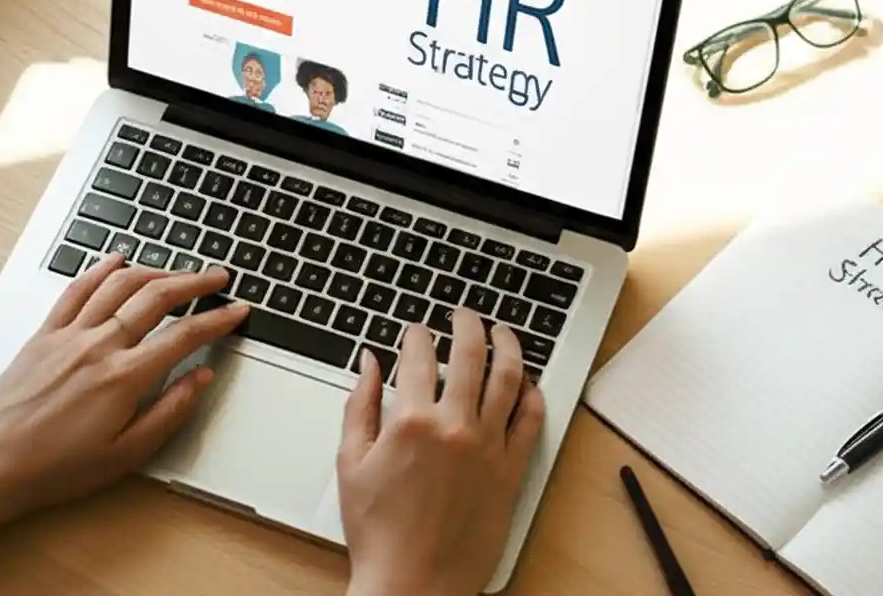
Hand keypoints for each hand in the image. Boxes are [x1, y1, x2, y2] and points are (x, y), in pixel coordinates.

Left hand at [0, 254, 248, 539]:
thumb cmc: (54, 468)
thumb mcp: (127, 454)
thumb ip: (170, 411)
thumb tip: (200, 378)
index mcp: (124, 378)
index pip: (185, 335)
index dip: (219, 319)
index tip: (238, 311)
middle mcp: (98, 347)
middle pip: (157, 297)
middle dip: (195, 282)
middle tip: (218, 277)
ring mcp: (68, 336)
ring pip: (120, 284)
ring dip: (156, 270)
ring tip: (179, 271)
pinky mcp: (44, 335)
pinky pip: (76, 289)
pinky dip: (100, 268)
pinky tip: (117, 260)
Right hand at [339, 309, 545, 595]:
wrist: (413, 583)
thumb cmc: (377, 531)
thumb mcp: (351, 462)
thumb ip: (359, 405)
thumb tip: (368, 362)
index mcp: (411, 421)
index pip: (419, 355)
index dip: (417, 333)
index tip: (416, 329)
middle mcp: (455, 426)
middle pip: (470, 353)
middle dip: (467, 323)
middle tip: (464, 313)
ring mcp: (489, 447)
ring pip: (508, 378)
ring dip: (507, 345)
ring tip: (503, 331)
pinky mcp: (511, 470)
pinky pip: (531, 420)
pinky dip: (532, 393)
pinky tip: (526, 382)